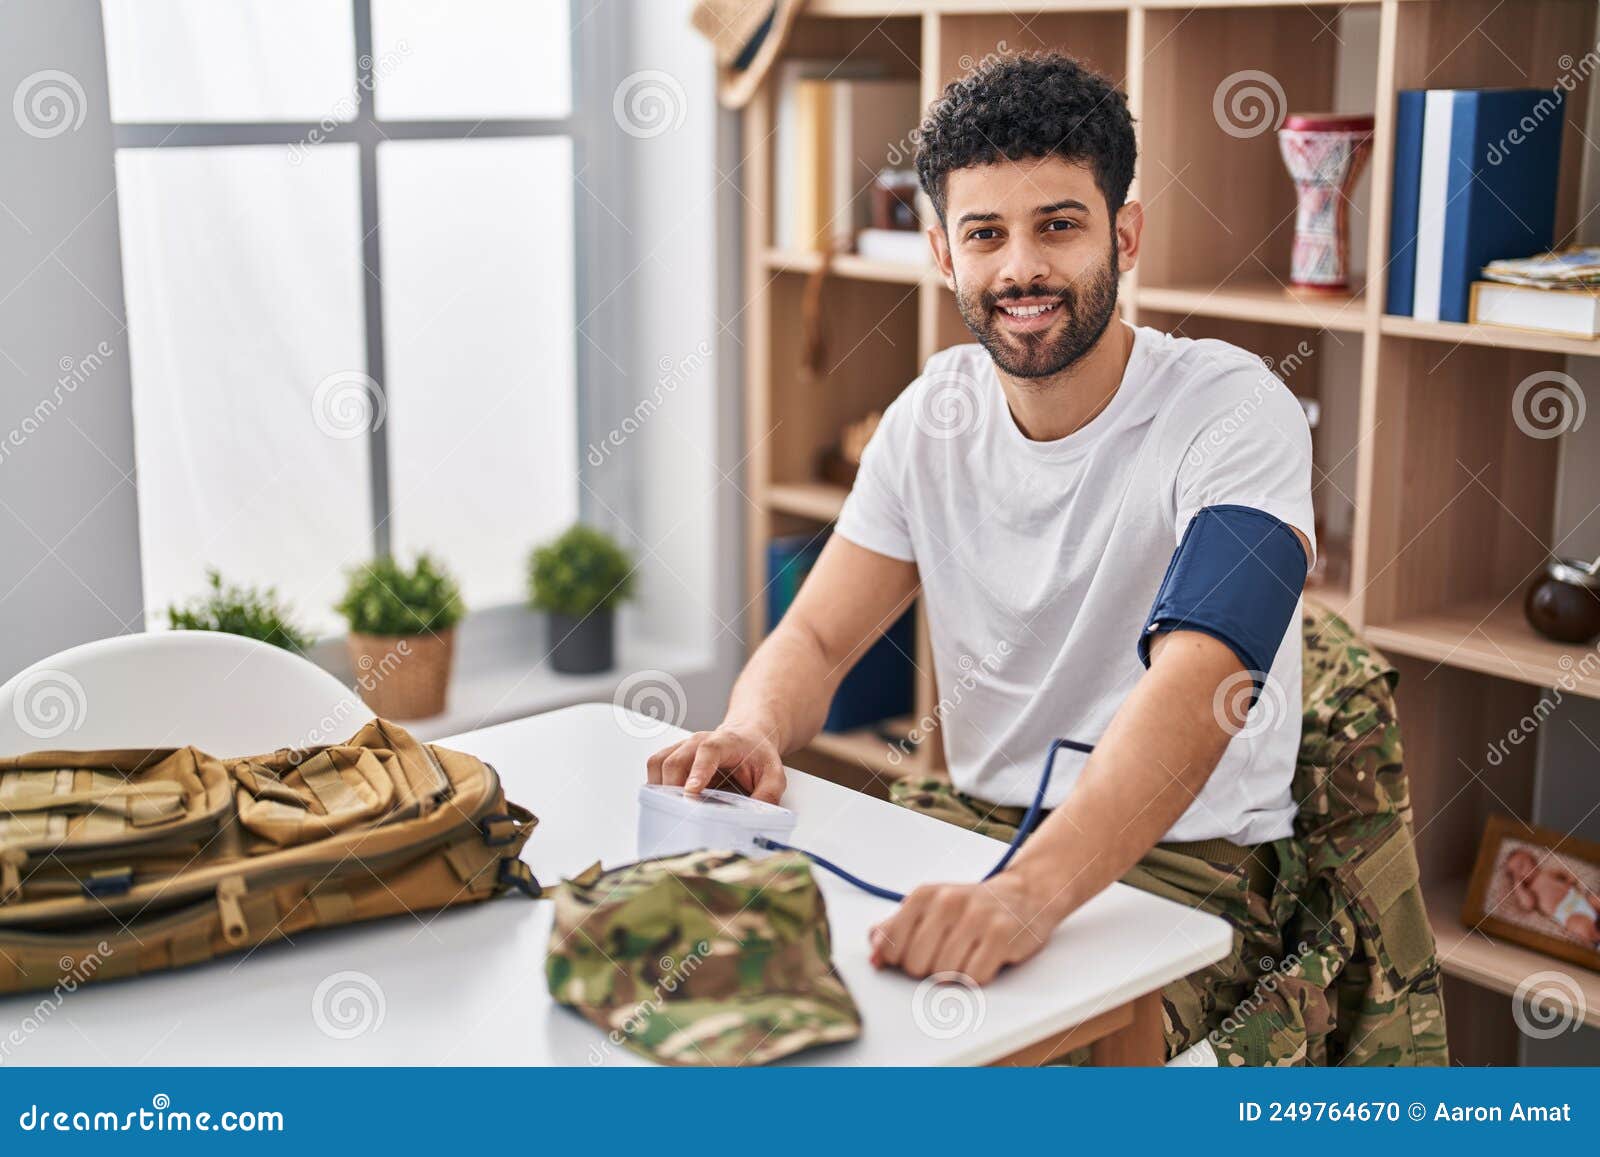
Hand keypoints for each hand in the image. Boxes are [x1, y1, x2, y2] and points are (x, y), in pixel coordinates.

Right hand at [646, 723, 786, 803]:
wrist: (747, 737)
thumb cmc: (757, 755)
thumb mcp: (774, 773)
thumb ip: (769, 793)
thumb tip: (759, 817)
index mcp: (725, 742)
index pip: (708, 752)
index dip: (698, 771)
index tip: (691, 792)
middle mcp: (698, 742)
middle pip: (676, 760)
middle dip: (673, 788)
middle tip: (680, 812)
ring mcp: (683, 748)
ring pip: (659, 763)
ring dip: (660, 788)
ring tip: (671, 809)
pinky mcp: (673, 756)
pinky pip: (655, 767)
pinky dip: (655, 785)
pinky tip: (665, 801)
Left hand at [868, 873, 1055, 985]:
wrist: (1024, 893)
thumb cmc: (971, 907)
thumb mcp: (929, 909)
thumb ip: (896, 929)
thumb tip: (874, 955)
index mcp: (924, 895)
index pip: (893, 947)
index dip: (902, 960)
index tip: (918, 952)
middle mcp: (947, 902)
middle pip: (916, 965)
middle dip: (930, 969)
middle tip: (948, 953)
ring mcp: (976, 917)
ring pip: (944, 974)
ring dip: (956, 974)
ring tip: (968, 953)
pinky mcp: (1001, 935)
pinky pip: (974, 978)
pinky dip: (978, 977)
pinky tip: (985, 958)